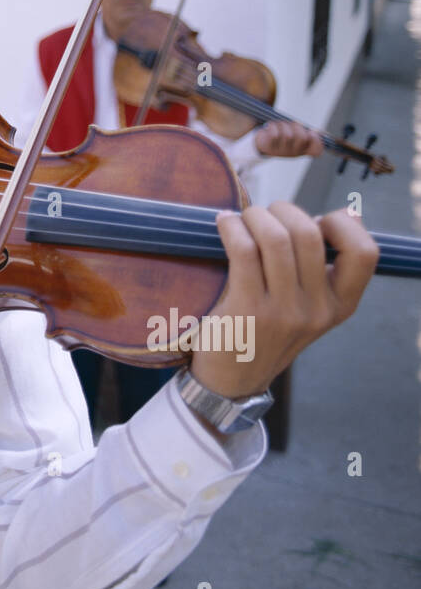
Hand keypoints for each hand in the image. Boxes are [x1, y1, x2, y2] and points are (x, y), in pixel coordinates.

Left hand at [191, 203, 377, 398]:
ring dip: (253, 216)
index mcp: (340, 305)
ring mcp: (283, 312)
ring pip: (275, 238)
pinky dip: (231, 227)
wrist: (232, 378)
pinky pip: (244, 250)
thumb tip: (310, 217)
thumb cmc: (267, 330)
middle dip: (282, 210)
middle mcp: (317, 310)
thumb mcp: (307, 308)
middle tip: (263, 214)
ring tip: (240, 219)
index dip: (343, 225)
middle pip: (309, 234)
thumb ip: (316, 270)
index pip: (365, 253)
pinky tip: (224, 224)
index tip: (317, 221)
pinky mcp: (247, 311)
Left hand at [253, 121, 323, 157]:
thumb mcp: (296, 133)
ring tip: (280, 125)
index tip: (312, 132)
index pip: (317, 151)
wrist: (262, 142)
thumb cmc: (282, 135)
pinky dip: (273, 126)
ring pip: (287, 135)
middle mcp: (293, 153)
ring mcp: (281, 151)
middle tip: (293, 124)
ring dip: (284, 125)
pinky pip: (274, 135)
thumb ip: (308, 132)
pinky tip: (270, 127)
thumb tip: (318, 132)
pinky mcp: (269, 147)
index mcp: (302, 150)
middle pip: (302, 138)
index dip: (317, 141)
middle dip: (298, 126)